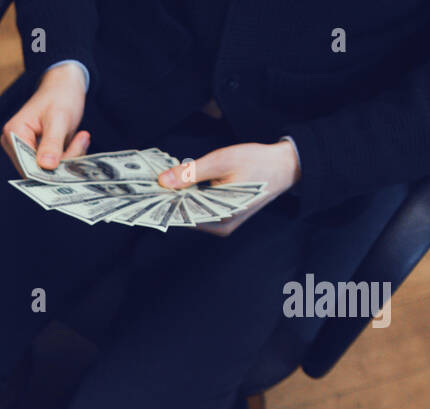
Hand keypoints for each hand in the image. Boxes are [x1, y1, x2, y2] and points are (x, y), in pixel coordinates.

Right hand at [2, 62, 90, 170]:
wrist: (65, 85)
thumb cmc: (60, 95)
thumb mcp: (58, 118)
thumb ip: (52, 143)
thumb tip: (46, 165)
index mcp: (13, 134)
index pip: (26, 166)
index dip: (48, 170)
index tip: (72, 159)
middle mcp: (15, 144)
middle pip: (38, 170)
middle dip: (62, 162)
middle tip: (81, 142)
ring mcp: (26, 149)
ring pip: (48, 170)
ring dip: (69, 158)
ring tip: (81, 138)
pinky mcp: (39, 152)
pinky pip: (54, 165)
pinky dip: (69, 157)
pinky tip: (77, 140)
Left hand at [157, 141, 300, 235]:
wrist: (286, 165)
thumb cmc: (257, 161)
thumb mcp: (222, 160)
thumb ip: (191, 172)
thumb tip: (163, 181)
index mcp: (220, 217)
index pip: (181, 215)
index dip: (162, 204)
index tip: (144, 194)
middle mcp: (220, 226)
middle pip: (184, 215)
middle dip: (168, 200)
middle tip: (149, 185)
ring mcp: (222, 224)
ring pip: (191, 212)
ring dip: (177, 198)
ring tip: (161, 183)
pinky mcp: (224, 217)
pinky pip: (200, 210)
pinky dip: (189, 198)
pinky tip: (179, 185)